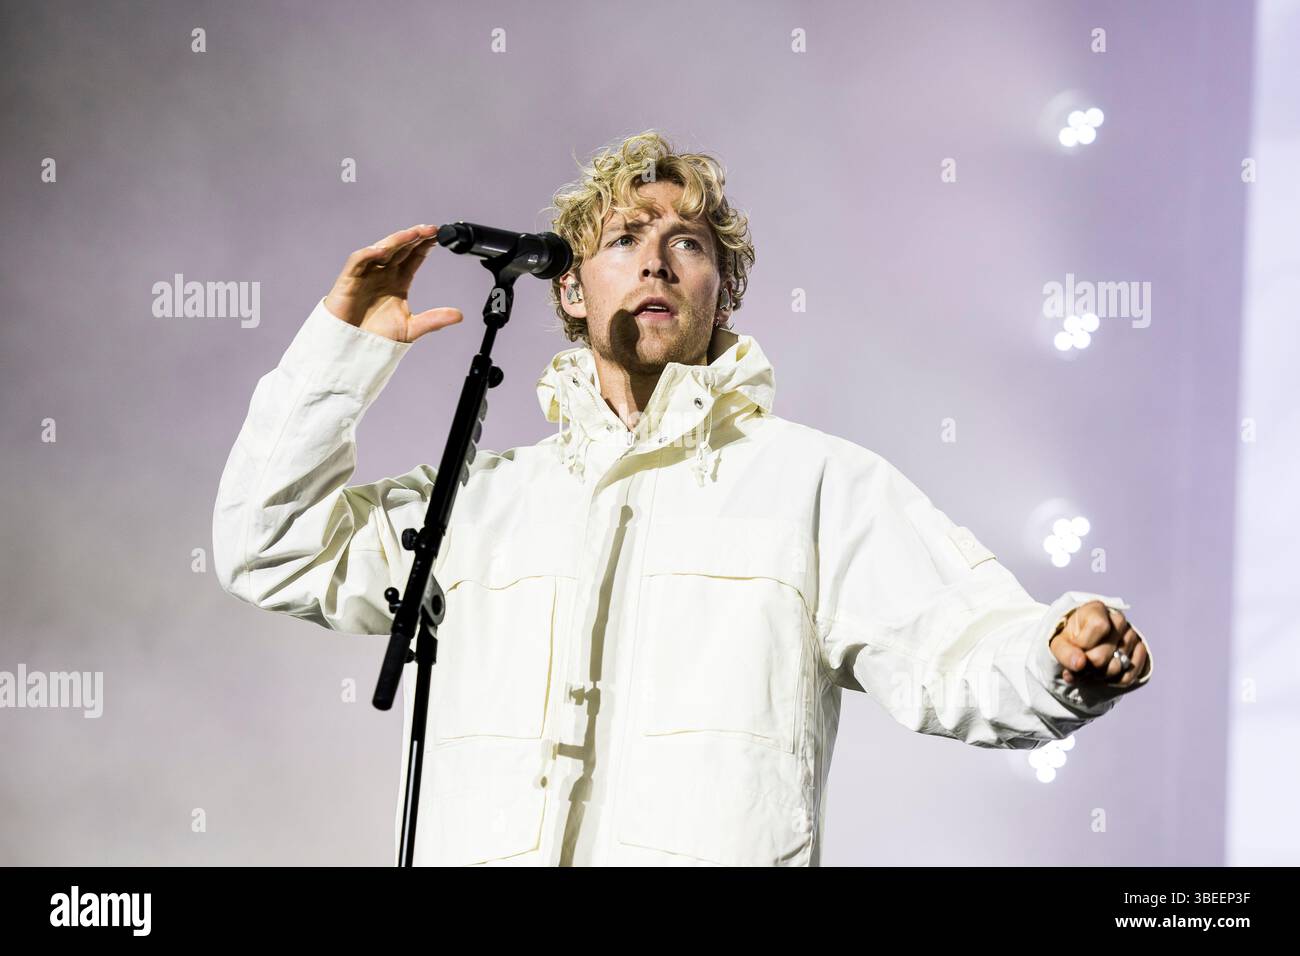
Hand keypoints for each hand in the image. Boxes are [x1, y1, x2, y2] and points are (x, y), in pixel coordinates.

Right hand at [323, 224, 463, 342]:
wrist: (354, 349)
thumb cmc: (378, 338)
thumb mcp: (412, 328)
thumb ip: (434, 320)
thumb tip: (459, 315)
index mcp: (398, 281)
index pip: (414, 257)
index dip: (425, 245)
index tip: (439, 237)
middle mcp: (383, 273)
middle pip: (400, 248)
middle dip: (415, 237)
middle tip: (432, 230)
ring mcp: (366, 274)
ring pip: (382, 249)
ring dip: (397, 240)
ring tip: (413, 234)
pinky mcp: (349, 279)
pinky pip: (358, 261)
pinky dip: (369, 254)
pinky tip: (382, 250)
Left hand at [1049, 600, 1148, 688]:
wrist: (1083, 646)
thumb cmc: (1071, 641)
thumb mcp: (1059, 643)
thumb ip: (1065, 652)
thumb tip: (1080, 663)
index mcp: (1097, 610)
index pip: (1099, 626)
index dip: (1083, 644)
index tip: (1075, 646)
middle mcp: (1118, 620)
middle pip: (1103, 654)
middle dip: (1088, 666)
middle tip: (1081, 664)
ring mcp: (1132, 637)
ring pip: (1117, 667)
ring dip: (1100, 675)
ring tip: (1091, 669)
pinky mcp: (1140, 653)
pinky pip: (1129, 677)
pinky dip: (1113, 682)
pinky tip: (1104, 675)